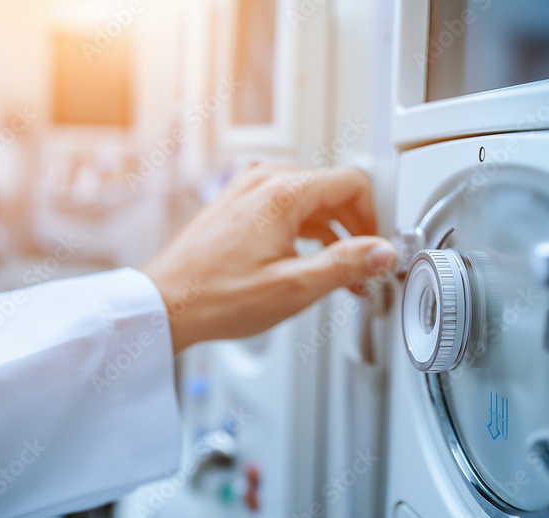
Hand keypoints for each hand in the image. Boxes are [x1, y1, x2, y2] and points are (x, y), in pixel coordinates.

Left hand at [143, 164, 397, 353]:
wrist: (166, 305)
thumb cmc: (216, 297)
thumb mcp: (294, 287)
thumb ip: (345, 265)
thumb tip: (382, 252)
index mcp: (282, 192)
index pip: (353, 182)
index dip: (374, 218)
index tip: (376, 248)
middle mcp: (263, 181)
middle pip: (331, 190)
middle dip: (354, 228)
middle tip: (362, 267)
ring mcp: (245, 190)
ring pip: (308, 200)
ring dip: (329, 232)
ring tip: (336, 273)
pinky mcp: (234, 205)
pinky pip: (283, 208)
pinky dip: (302, 231)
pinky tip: (304, 263)